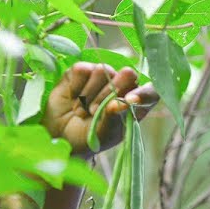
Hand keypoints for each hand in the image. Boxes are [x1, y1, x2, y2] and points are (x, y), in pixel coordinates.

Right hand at [43, 62, 157, 158]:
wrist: (59, 136)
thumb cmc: (87, 139)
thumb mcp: (103, 135)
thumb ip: (114, 119)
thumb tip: (120, 104)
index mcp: (135, 103)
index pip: (151, 92)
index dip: (143, 93)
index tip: (130, 100)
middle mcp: (121, 85)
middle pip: (127, 75)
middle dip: (108, 95)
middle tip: (95, 111)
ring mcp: (102, 75)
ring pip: (102, 70)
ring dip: (89, 94)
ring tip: (82, 110)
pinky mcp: (81, 70)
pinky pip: (82, 69)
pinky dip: (75, 87)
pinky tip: (72, 98)